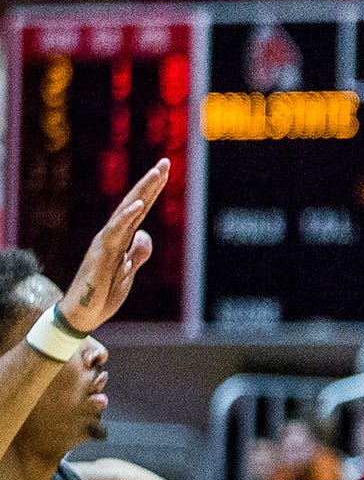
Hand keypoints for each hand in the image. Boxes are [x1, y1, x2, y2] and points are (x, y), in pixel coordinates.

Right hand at [58, 160, 168, 332]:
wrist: (81, 317)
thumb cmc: (102, 294)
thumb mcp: (128, 272)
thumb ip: (136, 253)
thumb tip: (144, 235)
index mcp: (120, 239)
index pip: (140, 209)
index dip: (152, 190)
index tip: (165, 171)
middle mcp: (112, 236)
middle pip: (134, 203)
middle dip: (150, 183)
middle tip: (165, 162)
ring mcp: (105, 244)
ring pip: (126, 212)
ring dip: (143, 191)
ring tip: (157, 173)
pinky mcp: (100, 256)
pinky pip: (115, 233)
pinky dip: (126, 217)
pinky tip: (139, 204)